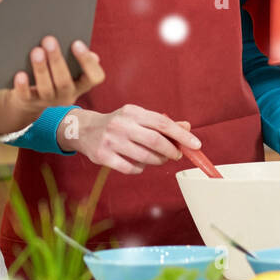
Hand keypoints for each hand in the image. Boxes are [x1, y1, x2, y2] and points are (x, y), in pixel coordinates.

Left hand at [5, 36, 104, 119]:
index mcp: (80, 84)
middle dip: (57, 60)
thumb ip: (74, 58)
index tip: (76, 43)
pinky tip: (20, 74)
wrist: (29, 100)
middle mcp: (67, 95)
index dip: (88, 62)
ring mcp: (48, 101)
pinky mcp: (29, 103)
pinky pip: (26, 96)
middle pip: (65, 82)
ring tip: (36, 51)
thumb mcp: (67, 68)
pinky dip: (23, 86)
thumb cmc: (52, 74)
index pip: (94, 78)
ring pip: (46, 88)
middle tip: (49, 40)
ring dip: (41, 69)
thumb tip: (88, 52)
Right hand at [63, 106, 200, 174]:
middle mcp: (121, 124)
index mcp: (132, 112)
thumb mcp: (137, 117)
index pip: (162, 123)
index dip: (181, 135)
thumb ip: (162, 123)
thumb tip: (186, 128)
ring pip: (145, 157)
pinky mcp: (103, 156)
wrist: (84, 130)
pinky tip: (139, 163)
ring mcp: (111, 141)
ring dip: (157, 161)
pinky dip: (140, 168)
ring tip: (158, 158)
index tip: (195, 144)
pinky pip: (131, 168)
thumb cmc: (118, 123)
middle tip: (176, 155)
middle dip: (171, 151)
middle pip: (155, 141)